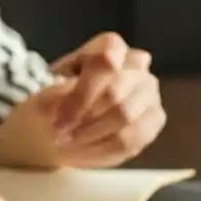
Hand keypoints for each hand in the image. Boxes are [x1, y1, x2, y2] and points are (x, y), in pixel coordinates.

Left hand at [0, 33, 165, 168]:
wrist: (67, 119)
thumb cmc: (55, 99)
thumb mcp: (45, 91)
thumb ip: (54, 92)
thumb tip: (65, 95)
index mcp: (110, 47)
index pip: (105, 61)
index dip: (81, 94)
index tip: (57, 120)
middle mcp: (137, 65)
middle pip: (115, 93)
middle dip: (83, 120)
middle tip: (58, 137)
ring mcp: (149, 91)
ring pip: (126, 117)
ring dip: (92, 136)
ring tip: (68, 146)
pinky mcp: (155, 118)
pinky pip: (134, 139)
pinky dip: (104, 150)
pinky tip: (84, 153)